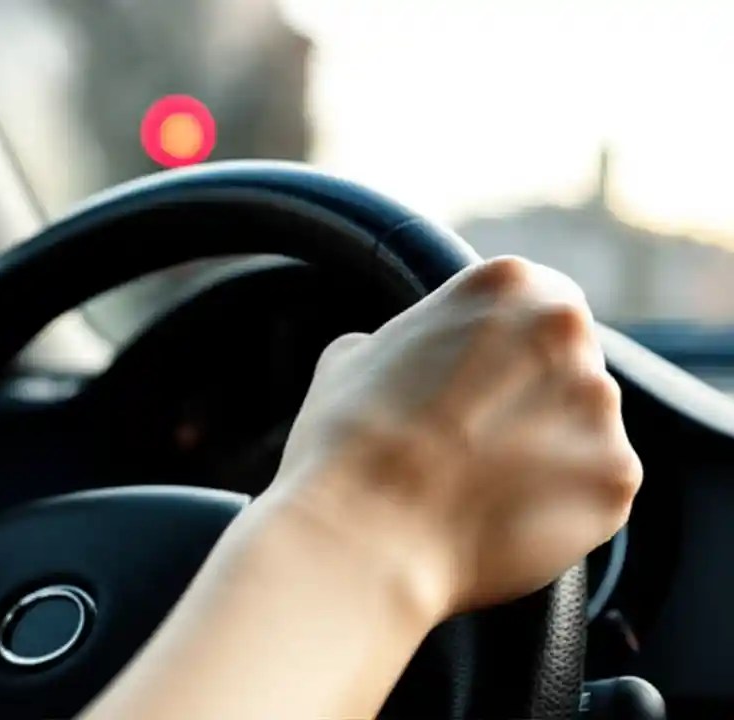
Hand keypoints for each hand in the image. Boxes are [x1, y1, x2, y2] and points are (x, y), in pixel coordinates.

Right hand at [267, 256, 640, 618]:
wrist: (364, 530)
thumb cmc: (347, 441)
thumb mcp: (353, 356)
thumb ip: (405, 343)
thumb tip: (413, 360)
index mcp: (506, 284)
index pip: (532, 304)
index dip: (499, 352)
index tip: (469, 385)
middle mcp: (565, 329)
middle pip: (567, 362)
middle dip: (530, 399)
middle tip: (471, 440)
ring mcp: (600, 405)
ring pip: (582, 428)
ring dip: (546, 452)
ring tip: (478, 487)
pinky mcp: (616, 476)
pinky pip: (591, 489)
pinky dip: (557, 507)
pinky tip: (500, 519)